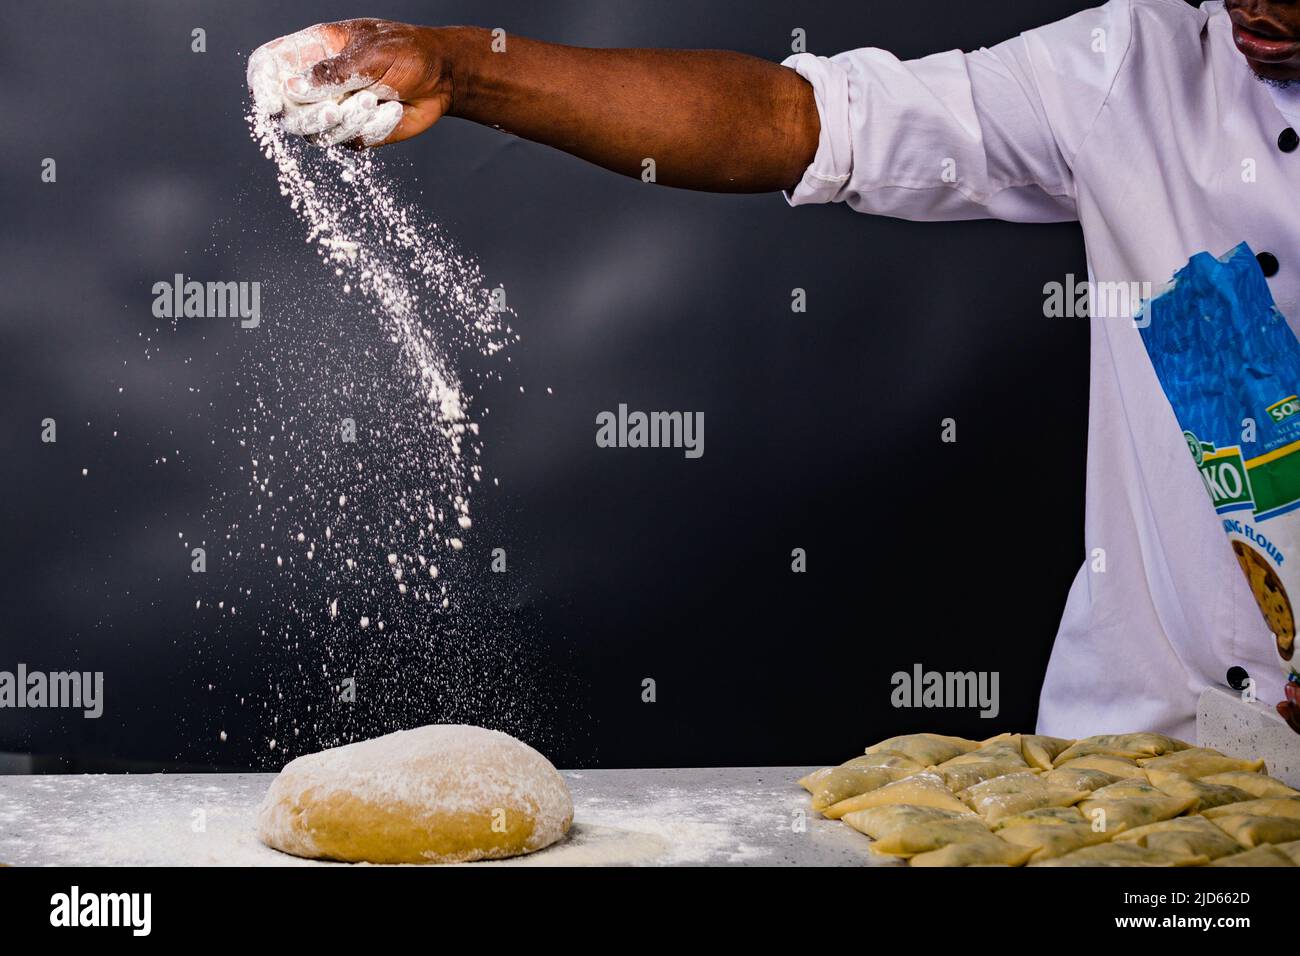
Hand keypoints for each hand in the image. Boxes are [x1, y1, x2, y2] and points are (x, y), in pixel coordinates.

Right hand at [246, 19, 452, 146]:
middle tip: (335, 110)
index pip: (268, 66)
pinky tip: (392, 110)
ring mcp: (335, 110)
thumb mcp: (369, 53)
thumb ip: (332, 72)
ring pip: (316, 133)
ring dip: (346, 122)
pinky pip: (350, 142)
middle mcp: (317, 83)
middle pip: (287, 111)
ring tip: (374, 100)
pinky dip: (372, 128)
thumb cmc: (407, 52)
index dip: (261, 84)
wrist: (444, 77)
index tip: (272, 103)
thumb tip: (292, 88)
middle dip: (309, 116)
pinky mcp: (355, 132)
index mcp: (313, 51)